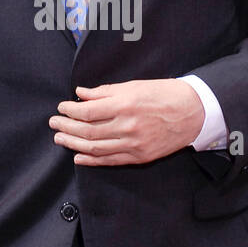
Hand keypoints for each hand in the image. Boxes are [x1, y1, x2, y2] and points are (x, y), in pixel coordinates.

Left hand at [50, 79, 204, 165]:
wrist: (193, 112)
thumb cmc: (164, 94)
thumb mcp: (134, 86)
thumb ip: (105, 91)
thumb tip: (81, 94)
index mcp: (125, 105)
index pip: (88, 112)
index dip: (70, 111)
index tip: (61, 107)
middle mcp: (127, 127)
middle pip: (87, 132)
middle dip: (66, 128)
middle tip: (54, 124)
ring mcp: (134, 145)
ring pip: (95, 149)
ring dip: (73, 145)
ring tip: (60, 139)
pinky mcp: (140, 157)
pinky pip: (110, 161)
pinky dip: (91, 160)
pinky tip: (78, 157)